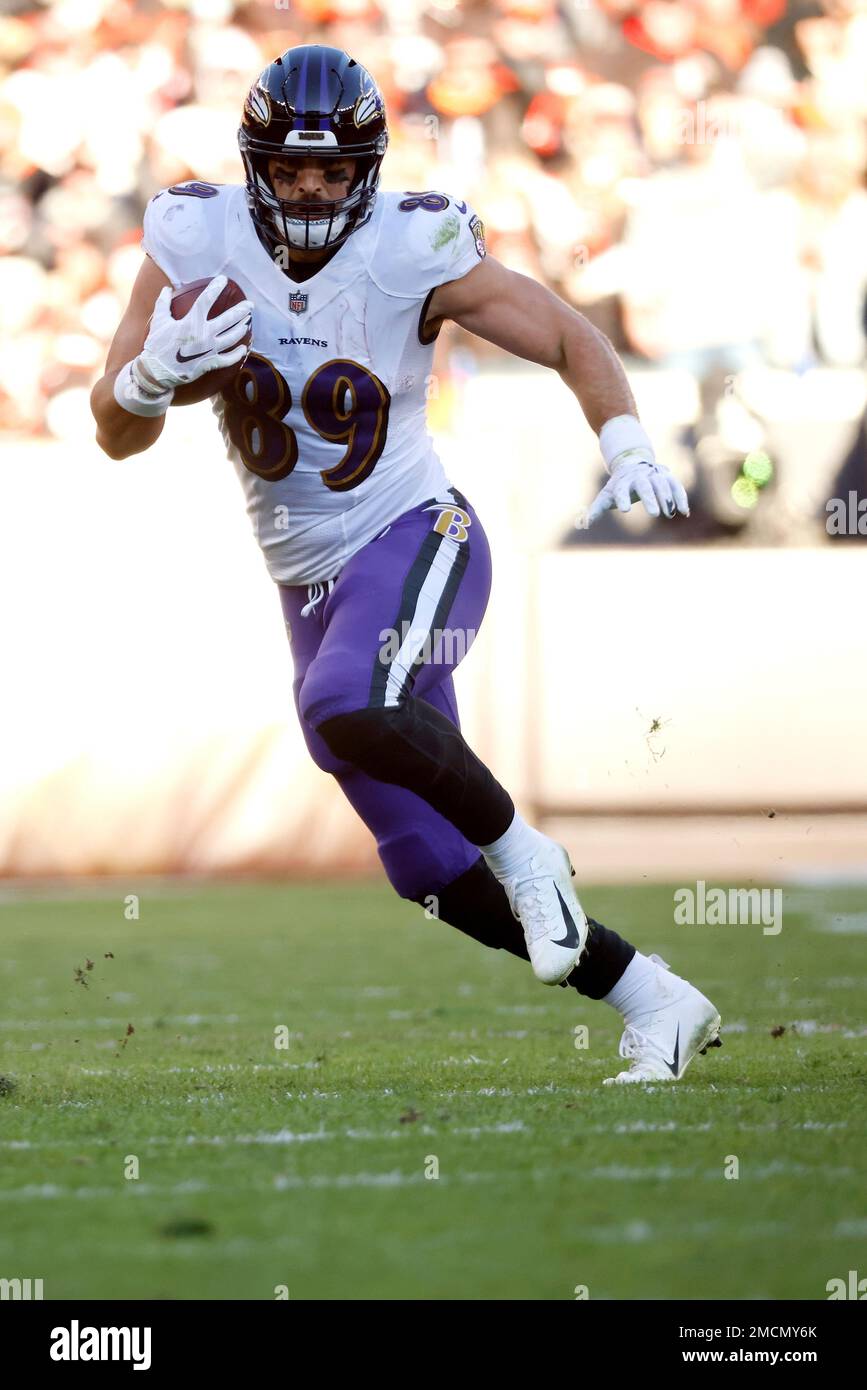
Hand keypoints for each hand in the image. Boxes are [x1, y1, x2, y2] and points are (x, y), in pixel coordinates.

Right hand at [136, 276, 252, 390]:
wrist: (157, 372)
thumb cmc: (157, 345)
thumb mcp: (159, 321)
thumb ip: (163, 303)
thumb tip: (166, 289)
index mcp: (190, 322)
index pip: (206, 300)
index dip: (216, 288)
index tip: (223, 280)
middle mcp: (204, 335)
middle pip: (228, 319)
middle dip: (241, 311)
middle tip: (250, 305)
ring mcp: (209, 350)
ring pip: (232, 337)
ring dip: (241, 328)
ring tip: (247, 322)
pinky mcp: (210, 363)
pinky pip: (229, 359)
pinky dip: (237, 354)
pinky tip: (243, 349)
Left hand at [587, 458, 688, 525]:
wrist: (632, 463)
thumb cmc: (617, 485)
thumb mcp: (605, 495)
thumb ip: (596, 509)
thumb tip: (584, 524)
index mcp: (622, 482)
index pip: (621, 490)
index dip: (622, 499)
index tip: (624, 510)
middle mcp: (639, 477)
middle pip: (645, 486)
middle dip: (650, 499)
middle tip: (654, 514)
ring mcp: (654, 475)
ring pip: (662, 484)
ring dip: (668, 498)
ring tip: (671, 514)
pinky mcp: (667, 477)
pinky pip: (676, 486)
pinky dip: (680, 497)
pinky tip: (684, 512)